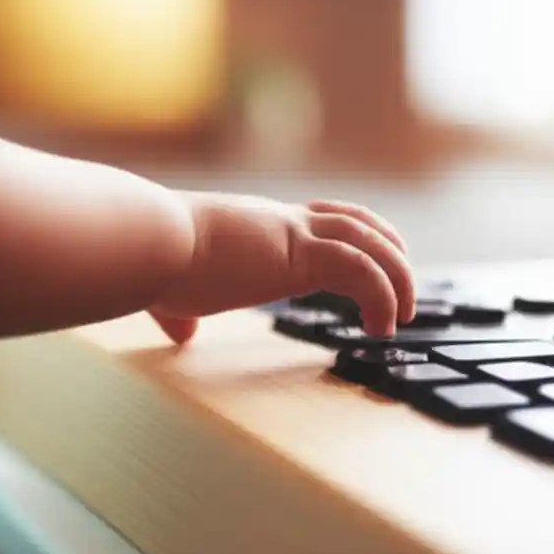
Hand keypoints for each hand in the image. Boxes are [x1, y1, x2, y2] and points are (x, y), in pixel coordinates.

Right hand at [150, 193, 415, 342]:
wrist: (149, 240)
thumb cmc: (155, 262)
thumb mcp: (174, 288)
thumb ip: (183, 310)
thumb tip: (181, 333)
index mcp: (262, 226)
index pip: (323, 219)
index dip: (356, 240)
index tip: (372, 270)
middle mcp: (284, 222)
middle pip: (359, 222)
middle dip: (391, 252)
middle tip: (405, 292)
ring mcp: (294, 234)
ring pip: (371, 242)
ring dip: (398, 278)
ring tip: (403, 317)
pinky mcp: (298, 255)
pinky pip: (361, 269)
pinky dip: (382, 296)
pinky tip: (380, 327)